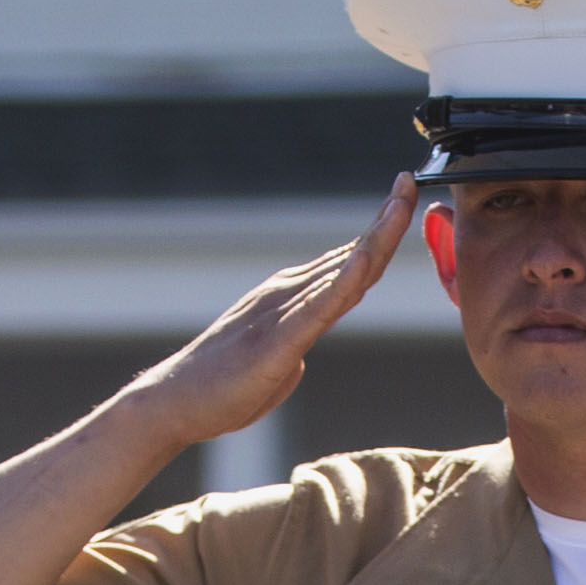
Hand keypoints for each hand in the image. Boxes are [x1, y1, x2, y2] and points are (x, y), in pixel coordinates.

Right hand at [123, 171, 418, 448]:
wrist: (175, 402)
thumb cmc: (223, 387)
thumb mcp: (275, 360)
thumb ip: (295, 342)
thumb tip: (306, 342)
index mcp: (292, 297)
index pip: (347, 260)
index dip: (380, 231)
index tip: (403, 200)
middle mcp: (289, 293)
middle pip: (352, 254)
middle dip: (386, 219)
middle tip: (410, 183)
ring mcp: (283, 312)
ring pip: (342, 271)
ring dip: (376, 236)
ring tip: (400, 203)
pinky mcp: (278, 341)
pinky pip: (319, 308)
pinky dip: (345, 281)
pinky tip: (366, 259)